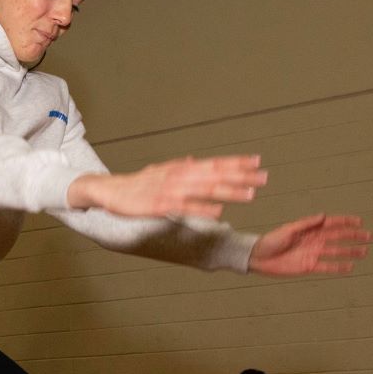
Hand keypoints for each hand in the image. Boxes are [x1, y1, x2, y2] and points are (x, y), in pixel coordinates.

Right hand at [68, 155, 266, 219]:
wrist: (107, 189)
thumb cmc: (135, 183)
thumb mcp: (160, 171)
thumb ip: (181, 167)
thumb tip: (197, 160)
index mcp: (181, 168)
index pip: (214, 163)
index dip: (236, 162)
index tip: (257, 162)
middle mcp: (179, 175)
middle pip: (215, 174)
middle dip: (242, 176)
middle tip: (265, 177)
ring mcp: (170, 190)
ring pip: (205, 190)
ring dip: (229, 192)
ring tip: (251, 194)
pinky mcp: (160, 205)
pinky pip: (185, 208)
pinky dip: (203, 209)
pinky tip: (219, 213)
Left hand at [248, 214, 370, 275]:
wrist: (258, 257)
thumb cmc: (270, 240)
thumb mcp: (288, 230)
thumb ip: (306, 224)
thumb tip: (323, 216)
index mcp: (309, 229)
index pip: (331, 224)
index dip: (345, 222)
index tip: (358, 221)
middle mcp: (314, 241)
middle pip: (338, 237)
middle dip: (353, 236)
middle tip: (368, 236)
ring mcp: (313, 254)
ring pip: (336, 252)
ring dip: (350, 251)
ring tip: (365, 251)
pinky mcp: (309, 266)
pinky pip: (327, 266)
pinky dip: (338, 267)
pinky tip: (350, 266)